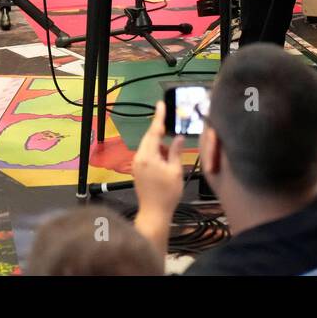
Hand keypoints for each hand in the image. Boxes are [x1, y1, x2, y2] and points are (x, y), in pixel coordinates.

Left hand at [133, 102, 186, 222]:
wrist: (154, 213)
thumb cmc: (167, 193)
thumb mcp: (175, 171)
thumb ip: (176, 151)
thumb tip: (178, 137)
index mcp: (148, 156)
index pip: (154, 131)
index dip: (159, 117)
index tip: (161, 104)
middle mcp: (139, 157)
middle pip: (150, 137)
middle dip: (160, 130)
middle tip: (170, 121)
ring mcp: (137, 164)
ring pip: (149, 146)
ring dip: (160, 144)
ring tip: (173, 150)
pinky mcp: (138, 170)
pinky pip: (147, 154)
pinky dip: (157, 152)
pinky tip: (166, 157)